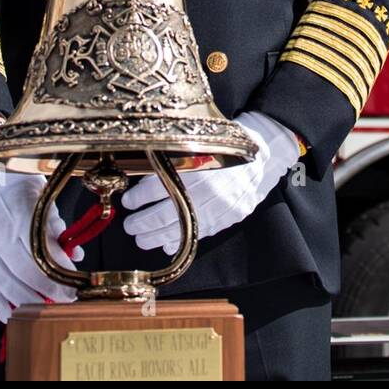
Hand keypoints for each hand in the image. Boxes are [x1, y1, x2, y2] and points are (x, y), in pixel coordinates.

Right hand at [0, 163, 82, 321]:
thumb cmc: (8, 178)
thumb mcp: (39, 193)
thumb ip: (55, 225)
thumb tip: (74, 254)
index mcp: (19, 216)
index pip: (44, 256)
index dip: (61, 275)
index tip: (75, 285)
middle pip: (26, 274)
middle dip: (49, 292)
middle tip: (64, 300)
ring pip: (2, 283)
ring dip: (24, 301)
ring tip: (41, 308)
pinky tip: (7, 313)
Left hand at [120, 111, 301, 254]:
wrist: (260, 156)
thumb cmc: (223, 147)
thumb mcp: (198, 143)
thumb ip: (172, 156)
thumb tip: (140, 174)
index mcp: (200, 162)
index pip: (163, 183)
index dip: (141, 196)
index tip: (128, 201)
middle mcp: (213, 185)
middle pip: (171, 210)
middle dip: (145, 222)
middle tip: (130, 226)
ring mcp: (224, 204)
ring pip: (186, 226)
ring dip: (158, 236)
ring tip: (141, 239)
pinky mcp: (232, 215)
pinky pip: (203, 233)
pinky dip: (183, 241)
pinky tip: (168, 245)